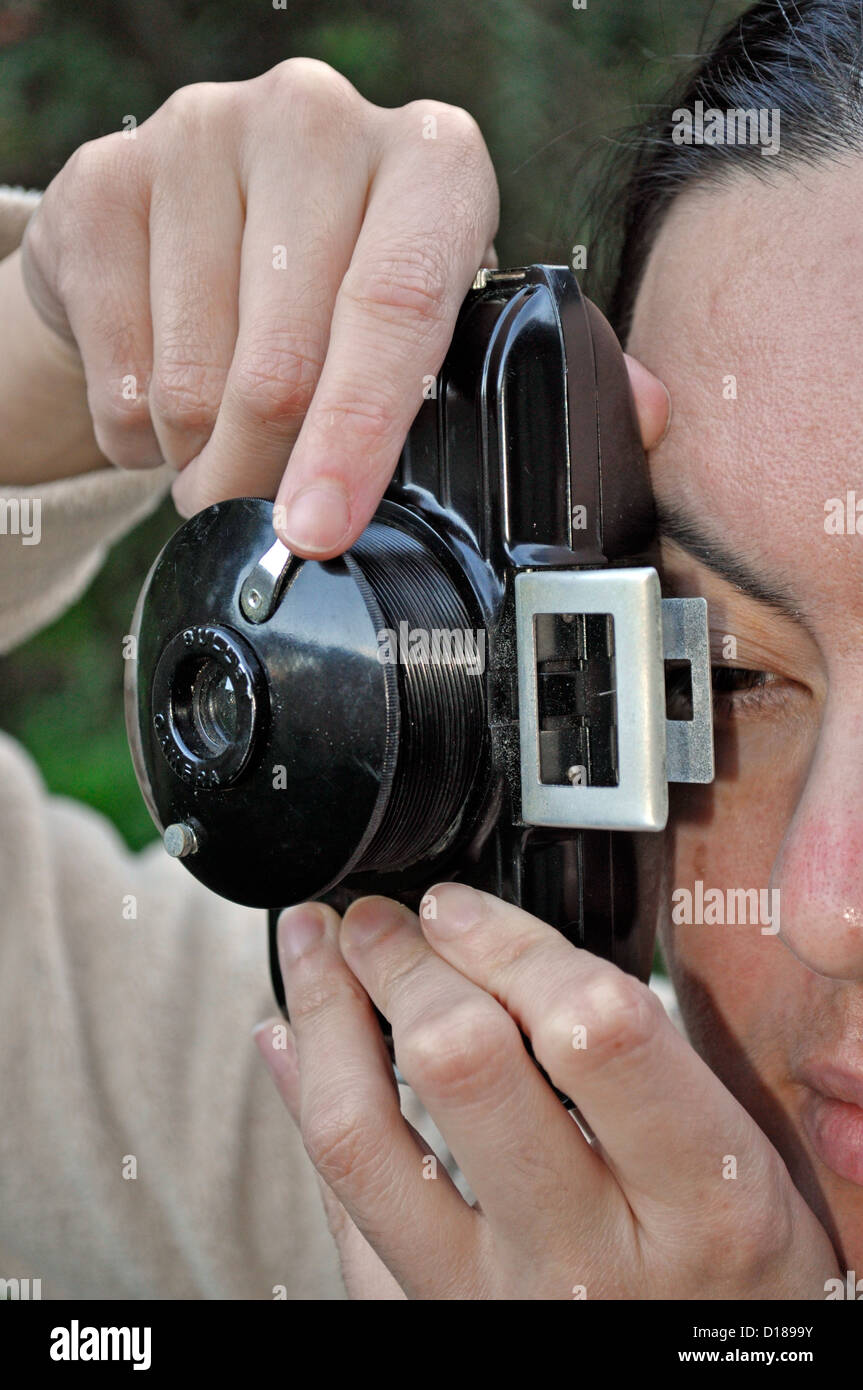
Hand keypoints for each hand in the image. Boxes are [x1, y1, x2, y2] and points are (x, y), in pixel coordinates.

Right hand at [19, 58, 669, 556]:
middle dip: (269, 478)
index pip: (400, 307)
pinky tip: (162, 407)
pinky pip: (114, 360)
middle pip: (283, 362)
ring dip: (204, 454)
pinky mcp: (106, 175)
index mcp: (433, 163)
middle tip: (265, 517)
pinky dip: (134, 427)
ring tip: (220, 449)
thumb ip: (535, 366)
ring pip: (192, 376)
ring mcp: (204, 136)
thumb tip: (650, 416)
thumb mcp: (446, 322)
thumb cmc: (337, 297)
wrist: (191, 243)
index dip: (361, 435)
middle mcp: (321, 124)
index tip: (323, 530)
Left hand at [255, 885, 838, 1298]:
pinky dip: (304, 1105)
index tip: (461, 906)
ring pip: (362, 1137)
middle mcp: (588, 1259)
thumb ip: (652, 1058)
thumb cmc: (744, 1287)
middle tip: (379, 918)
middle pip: (460, 1064)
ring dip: (322, 1015)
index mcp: (700, 1199)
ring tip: (313, 948)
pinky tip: (294, 1044)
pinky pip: (340, 1212)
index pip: (591, 1029)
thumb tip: (512, 945)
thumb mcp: (757, 1166)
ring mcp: (494, 1302)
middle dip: (402, 961)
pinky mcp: (430, 1326)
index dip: (506, 943)